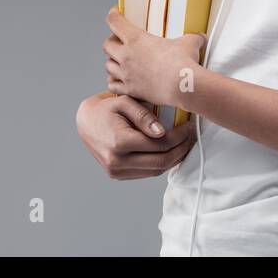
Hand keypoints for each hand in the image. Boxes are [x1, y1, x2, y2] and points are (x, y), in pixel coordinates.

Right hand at [75, 92, 195, 179]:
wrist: (85, 122)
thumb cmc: (106, 109)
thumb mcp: (124, 103)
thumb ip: (144, 117)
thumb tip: (162, 132)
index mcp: (120, 143)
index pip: (160, 145)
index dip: (179, 137)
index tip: (189, 126)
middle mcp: (117, 162)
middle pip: (161, 162)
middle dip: (181, 149)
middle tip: (191, 136)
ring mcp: (116, 171)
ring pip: (155, 171)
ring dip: (174, 159)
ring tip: (184, 143)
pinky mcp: (118, 175)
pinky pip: (146, 173)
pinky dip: (161, 164)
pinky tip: (170, 151)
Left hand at [103, 6, 205, 108]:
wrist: (181, 86)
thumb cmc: (183, 62)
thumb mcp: (189, 42)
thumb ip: (192, 38)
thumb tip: (201, 37)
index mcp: (136, 39)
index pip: (115, 22)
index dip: (113, 15)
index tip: (115, 13)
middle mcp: (126, 55)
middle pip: (107, 45)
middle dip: (112, 41)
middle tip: (119, 41)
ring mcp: (125, 73)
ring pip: (107, 65)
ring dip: (112, 62)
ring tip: (120, 61)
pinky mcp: (129, 89)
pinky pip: (113, 85)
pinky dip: (114, 82)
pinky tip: (120, 80)